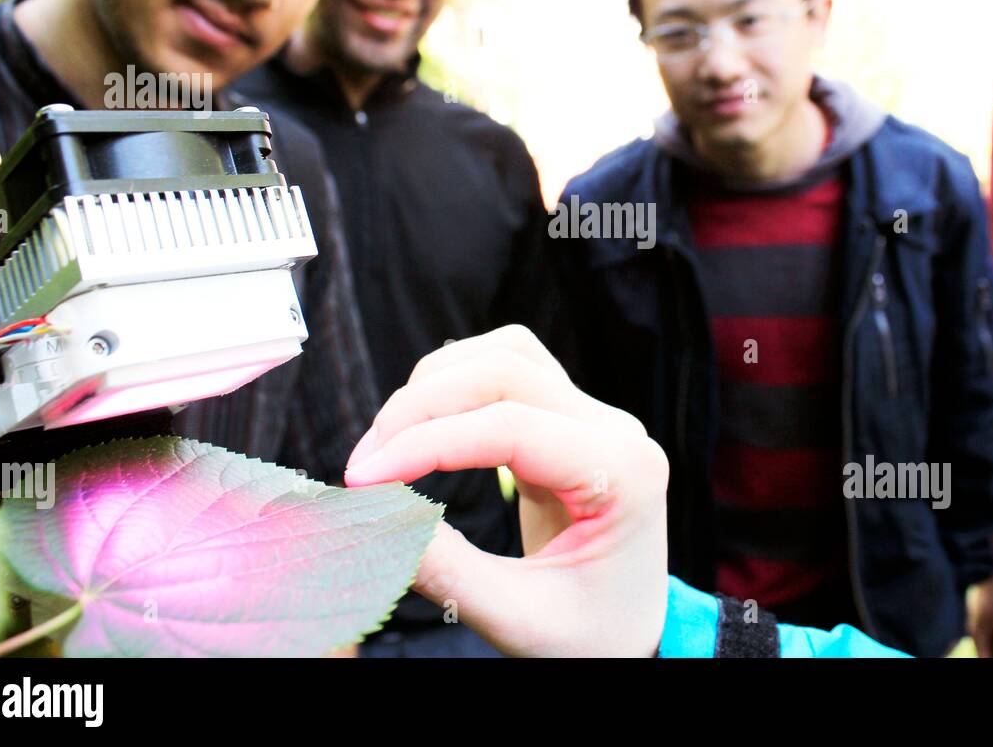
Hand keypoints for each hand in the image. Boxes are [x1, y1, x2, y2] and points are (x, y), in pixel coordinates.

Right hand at [344, 325, 669, 656]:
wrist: (629, 636)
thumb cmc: (589, 636)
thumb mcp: (518, 617)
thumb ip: (446, 570)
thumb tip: (371, 516)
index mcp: (624, 473)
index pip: (512, 426)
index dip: (427, 443)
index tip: (363, 480)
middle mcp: (616, 430)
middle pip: (506, 370)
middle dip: (422, 407)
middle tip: (365, 467)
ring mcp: (594, 419)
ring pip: (506, 355)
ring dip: (436, 387)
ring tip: (388, 448)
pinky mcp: (567, 421)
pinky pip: (509, 372)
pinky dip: (456, 387)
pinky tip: (422, 431)